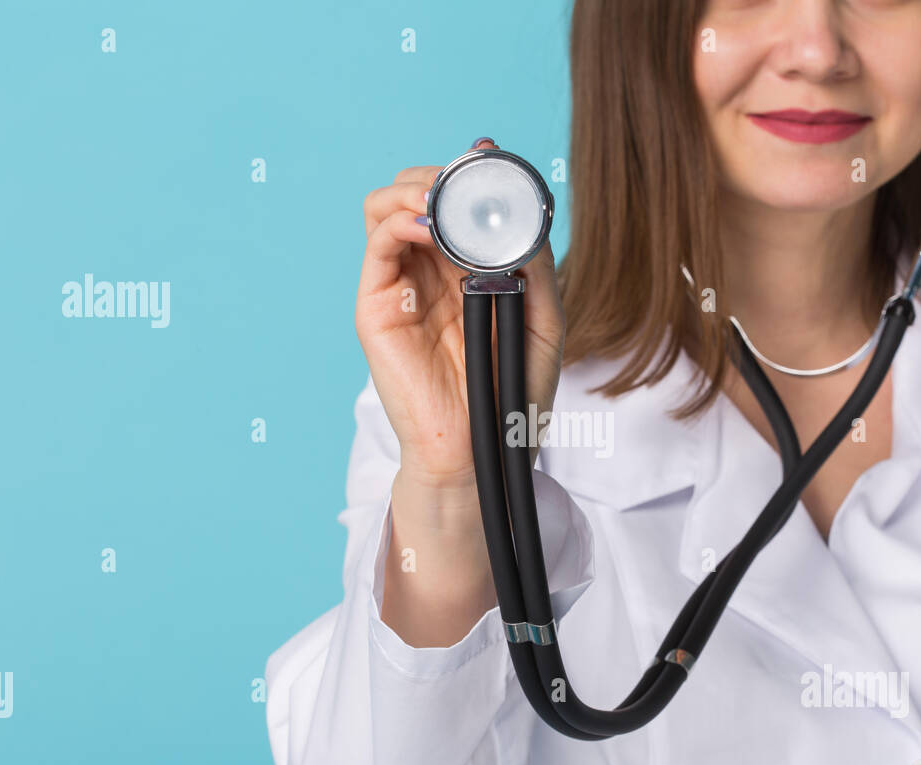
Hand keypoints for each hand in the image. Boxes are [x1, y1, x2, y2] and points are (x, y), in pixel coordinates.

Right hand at [356, 138, 565, 499]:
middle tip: (469, 180)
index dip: (469, 176)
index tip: (495, 161)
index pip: (454, 203)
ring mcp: (400, 287)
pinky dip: (400, 219)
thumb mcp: (543, 322)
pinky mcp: (378, 308)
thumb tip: (525, 216)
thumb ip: (536, 269)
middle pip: (415, 193)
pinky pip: (379, 244)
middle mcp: (428, 272)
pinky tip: (429, 224)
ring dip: (415, 187)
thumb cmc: (512, 394)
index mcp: (466, 271)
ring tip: (444, 197)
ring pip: (386, 206)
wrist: (483, 447)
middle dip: (441, 175)